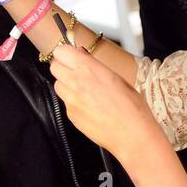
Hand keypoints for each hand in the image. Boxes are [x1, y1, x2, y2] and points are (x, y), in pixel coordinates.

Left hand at [50, 43, 163, 163]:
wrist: (132, 135)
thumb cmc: (132, 107)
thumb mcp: (116, 77)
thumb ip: (94, 64)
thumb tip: (81, 54)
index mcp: (88, 68)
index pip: (60, 51)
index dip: (65, 53)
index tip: (71, 55)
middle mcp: (76, 82)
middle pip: (54, 66)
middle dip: (62, 66)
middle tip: (75, 71)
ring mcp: (71, 100)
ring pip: (57, 85)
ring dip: (65, 84)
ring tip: (83, 89)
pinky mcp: (71, 115)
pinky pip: (65, 102)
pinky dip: (72, 101)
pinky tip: (88, 105)